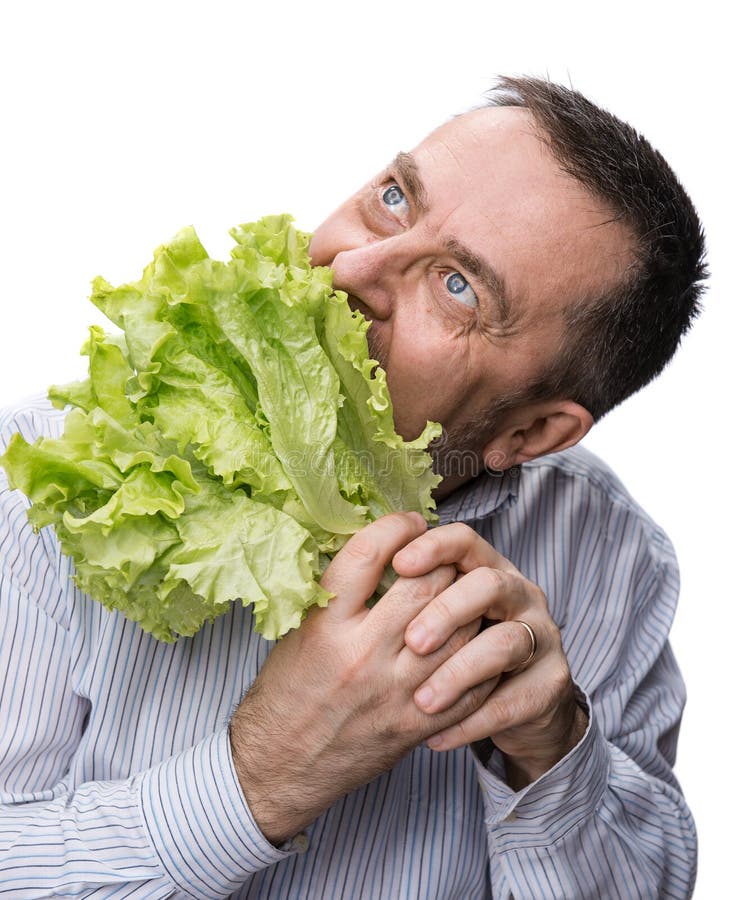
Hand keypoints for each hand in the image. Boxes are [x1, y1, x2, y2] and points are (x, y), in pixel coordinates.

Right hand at [229, 513, 497, 843]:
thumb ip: (338, 592)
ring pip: (457, 631)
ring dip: (468, 604)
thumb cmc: (287, 691)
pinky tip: (476, 638)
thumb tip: (382, 547)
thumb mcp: (299, 630)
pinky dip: (480, 655)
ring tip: (465, 591)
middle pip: (424, 587)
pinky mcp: (416, 725)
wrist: (279, 765)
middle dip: (442, 561)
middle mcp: (361, 656)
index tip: (410, 523)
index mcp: (325, 626)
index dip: (396, 528)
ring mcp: (393, 693)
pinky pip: (468, 683)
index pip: (369, 555)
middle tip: (445, 554)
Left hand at [393, 523, 587, 788]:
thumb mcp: (434, 613)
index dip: (434, 547)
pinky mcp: (551, 683)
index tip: (400, 563)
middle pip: (488, 584)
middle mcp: (518, 594)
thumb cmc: (455, 650)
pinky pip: (514, 701)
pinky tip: (437, 738)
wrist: (516, 705)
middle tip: (411, 642)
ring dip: (461, 673)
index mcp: (485, 567)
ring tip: (421, 701)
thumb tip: (349, 579)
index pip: (464, 540)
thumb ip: (404, 593)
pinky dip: (473, 722)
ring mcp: (542, 636)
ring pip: (506, 642)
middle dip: (446, 612)